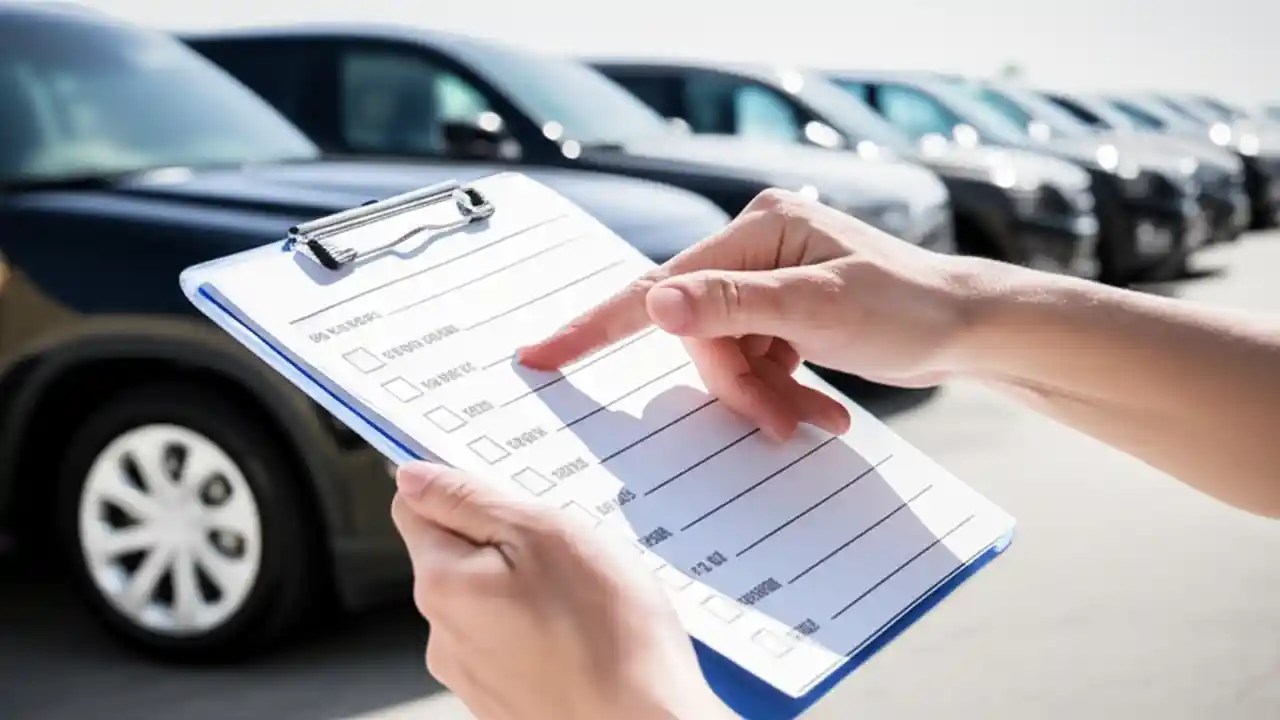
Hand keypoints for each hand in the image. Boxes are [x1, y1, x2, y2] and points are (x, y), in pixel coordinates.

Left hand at [390, 462, 735, 719]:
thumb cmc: (608, 633)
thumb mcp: (544, 533)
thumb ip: (469, 500)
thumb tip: (413, 476)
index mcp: (442, 585)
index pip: (415, 507)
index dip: (460, 488)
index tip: (506, 492)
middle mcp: (443, 635)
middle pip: (456, 555)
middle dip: (504, 540)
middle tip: (564, 547)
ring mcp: (474, 674)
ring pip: (490, 600)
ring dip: (527, 586)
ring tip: (583, 597)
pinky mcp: (506, 700)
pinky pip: (514, 642)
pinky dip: (543, 629)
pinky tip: (584, 634)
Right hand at [519, 189, 981, 440]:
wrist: (972, 330)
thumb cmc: (909, 308)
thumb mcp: (820, 308)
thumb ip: (731, 305)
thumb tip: (654, 304)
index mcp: (758, 229)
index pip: (662, 285)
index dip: (597, 324)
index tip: (540, 355)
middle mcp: (758, 248)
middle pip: (702, 334)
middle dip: (738, 385)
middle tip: (780, 423)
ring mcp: (773, 282)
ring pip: (730, 355)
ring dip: (764, 396)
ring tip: (812, 422)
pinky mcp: (789, 312)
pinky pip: (760, 360)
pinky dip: (782, 391)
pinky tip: (822, 412)